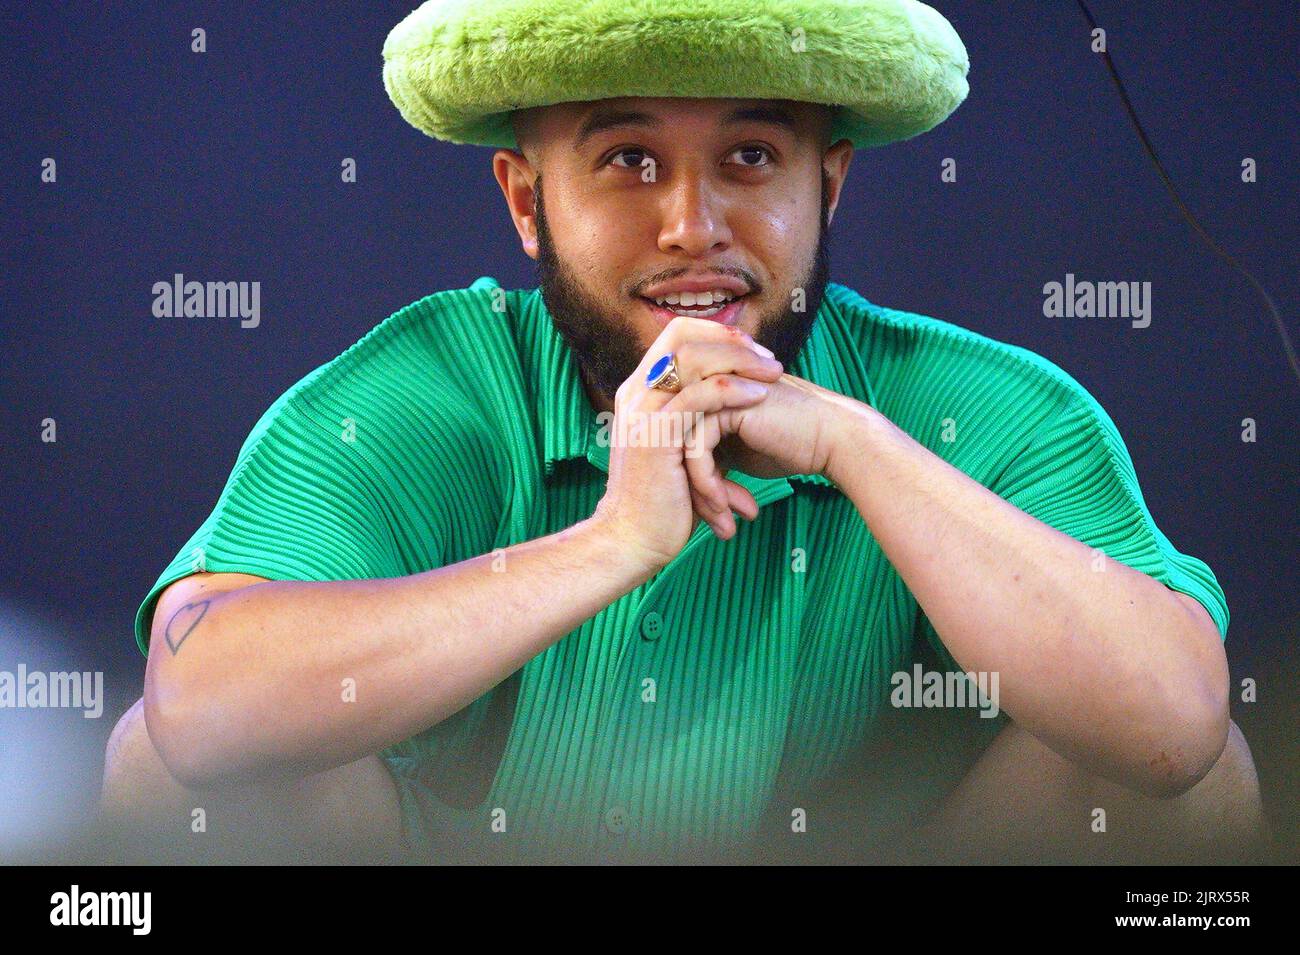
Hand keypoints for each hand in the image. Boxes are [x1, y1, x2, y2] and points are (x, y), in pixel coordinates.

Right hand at [591, 317, 784, 569]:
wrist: (632, 541)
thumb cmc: (661, 502)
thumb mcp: (678, 451)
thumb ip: (697, 424)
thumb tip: (731, 410)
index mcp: (640, 393)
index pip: (676, 336)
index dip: (716, 335)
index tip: (753, 352)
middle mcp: (636, 394)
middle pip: (682, 336)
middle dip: (730, 339)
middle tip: (769, 359)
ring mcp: (643, 412)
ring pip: (692, 359)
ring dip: (739, 361)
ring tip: (774, 374)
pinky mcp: (656, 435)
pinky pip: (698, 396)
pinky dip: (733, 391)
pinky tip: (759, 397)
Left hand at [683, 372, 865, 535]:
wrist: (831, 439)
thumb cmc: (793, 448)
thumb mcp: (741, 453)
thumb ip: (712, 456)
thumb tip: (687, 483)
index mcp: (708, 401)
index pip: (681, 445)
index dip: (693, 485)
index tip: (712, 518)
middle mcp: (707, 393)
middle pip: (677, 447)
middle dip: (693, 492)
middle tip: (714, 526)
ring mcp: (713, 393)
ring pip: (682, 448)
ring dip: (700, 492)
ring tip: (721, 521)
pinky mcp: (723, 402)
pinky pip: (697, 446)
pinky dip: (706, 481)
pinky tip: (723, 504)